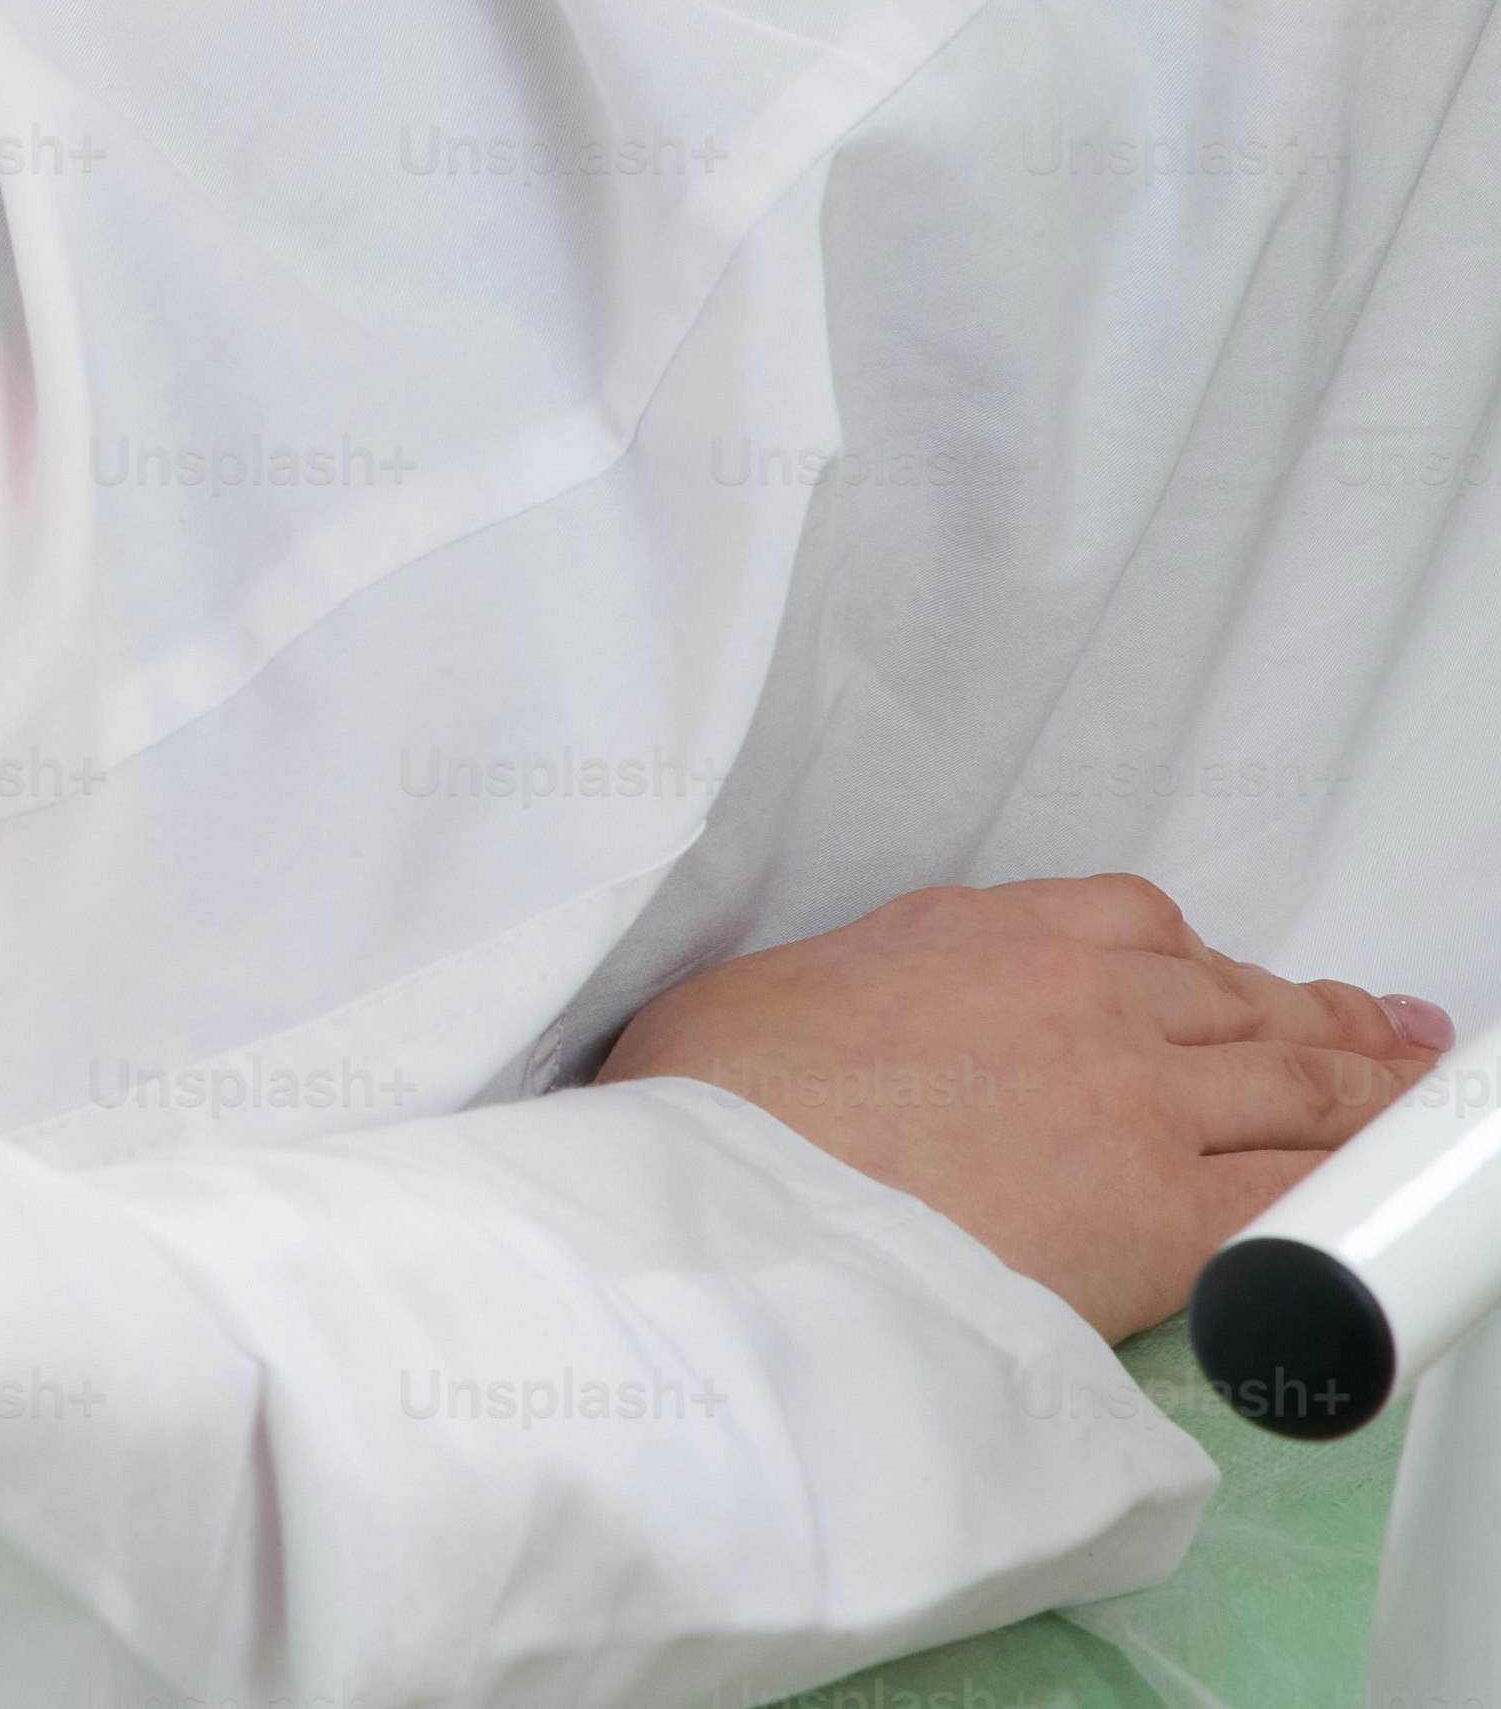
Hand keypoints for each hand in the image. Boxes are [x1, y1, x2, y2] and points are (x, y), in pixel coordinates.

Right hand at [601, 876, 1455, 1341]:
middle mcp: (1079, 993)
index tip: (1226, 978)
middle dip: (1321, 1014)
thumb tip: (863, 1024)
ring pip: (1291, 1079)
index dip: (1200, 957)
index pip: (1135, 922)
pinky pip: (1293, 1184)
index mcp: (982, 930)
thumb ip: (864, 982)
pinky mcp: (1166, 1207)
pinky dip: (1348, 1176)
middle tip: (1379, 1026)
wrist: (741, 1197)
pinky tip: (1374, 1180)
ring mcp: (1135, 1095)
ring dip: (1365, 1084)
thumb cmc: (720, 1105)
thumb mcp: (777, 985)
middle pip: (1238, 997)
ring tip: (1409, 1086)